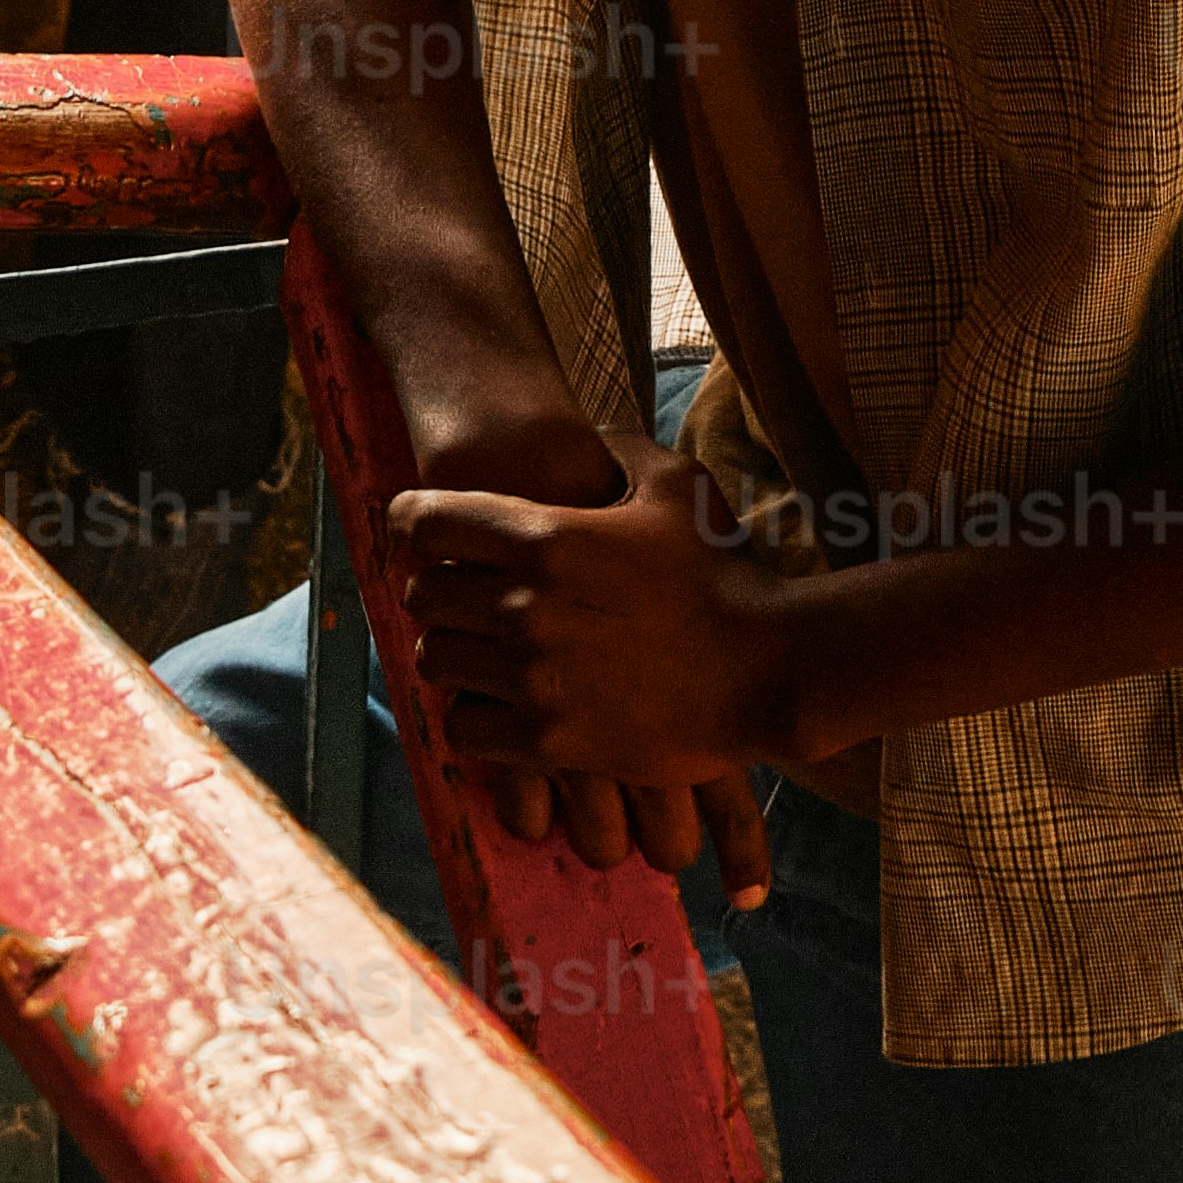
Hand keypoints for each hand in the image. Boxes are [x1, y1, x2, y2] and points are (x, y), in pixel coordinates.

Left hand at [391, 439, 788, 907]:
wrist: (771, 670)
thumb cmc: (725, 573)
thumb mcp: (676, 485)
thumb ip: (616, 450)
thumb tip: (581, 441)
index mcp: (546, 540)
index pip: (426, 522)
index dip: (411, 522)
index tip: (418, 533)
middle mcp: (525, 609)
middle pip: (422, 596)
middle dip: (431, 589)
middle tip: (456, 594)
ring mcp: (533, 679)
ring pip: (436, 661)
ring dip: (450, 651)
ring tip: (477, 649)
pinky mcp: (548, 741)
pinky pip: (464, 729)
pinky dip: (471, 715)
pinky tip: (498, 704)